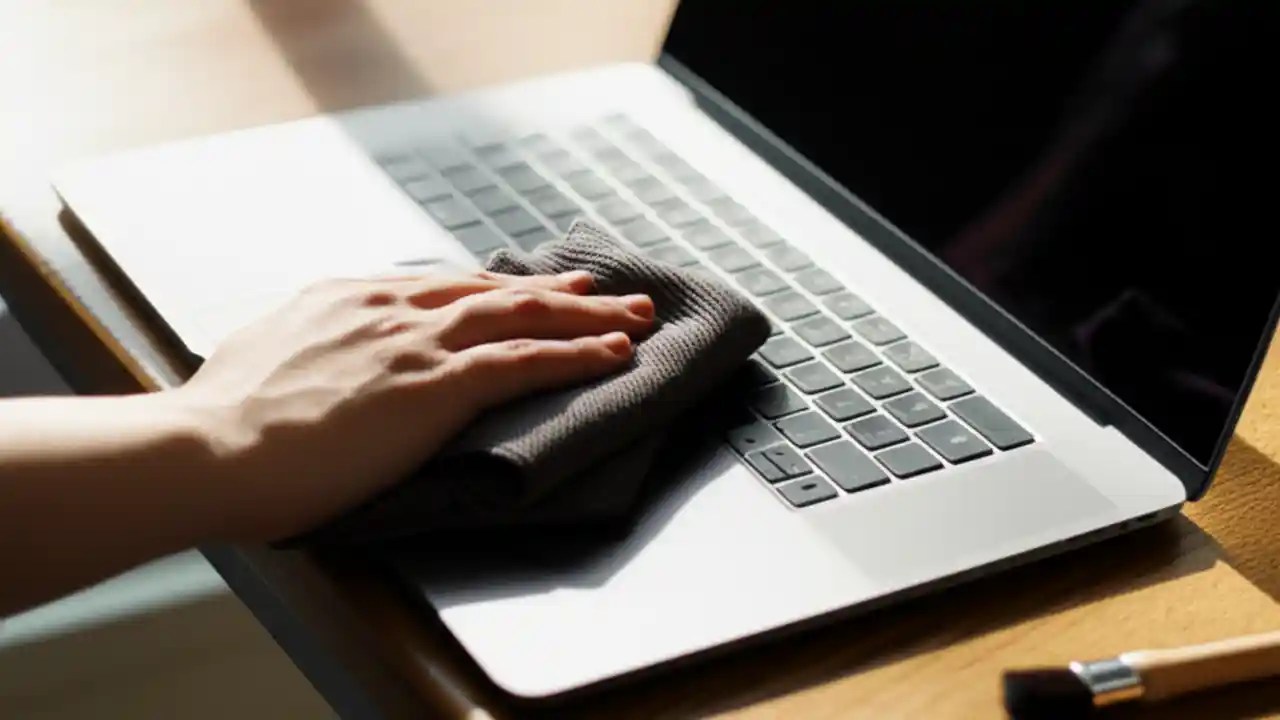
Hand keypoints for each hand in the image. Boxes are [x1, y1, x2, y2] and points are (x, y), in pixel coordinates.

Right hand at [171, 270, 653, 541]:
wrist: (209, 451)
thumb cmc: (219, 424)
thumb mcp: (257, 359)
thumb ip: (298, 346)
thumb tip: (301, 353)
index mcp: (347, 297)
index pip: (443, 285)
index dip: (498, 286)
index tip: (533, 284)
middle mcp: (390, 308)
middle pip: (496, 290)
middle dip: (560, 291)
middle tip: (608, 292)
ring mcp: (417, 343)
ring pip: (523, 315)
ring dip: (587, 316)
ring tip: (633, 318)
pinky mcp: (435, 385)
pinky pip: (524, 362)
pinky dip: (575, 356)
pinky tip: (611, 355)